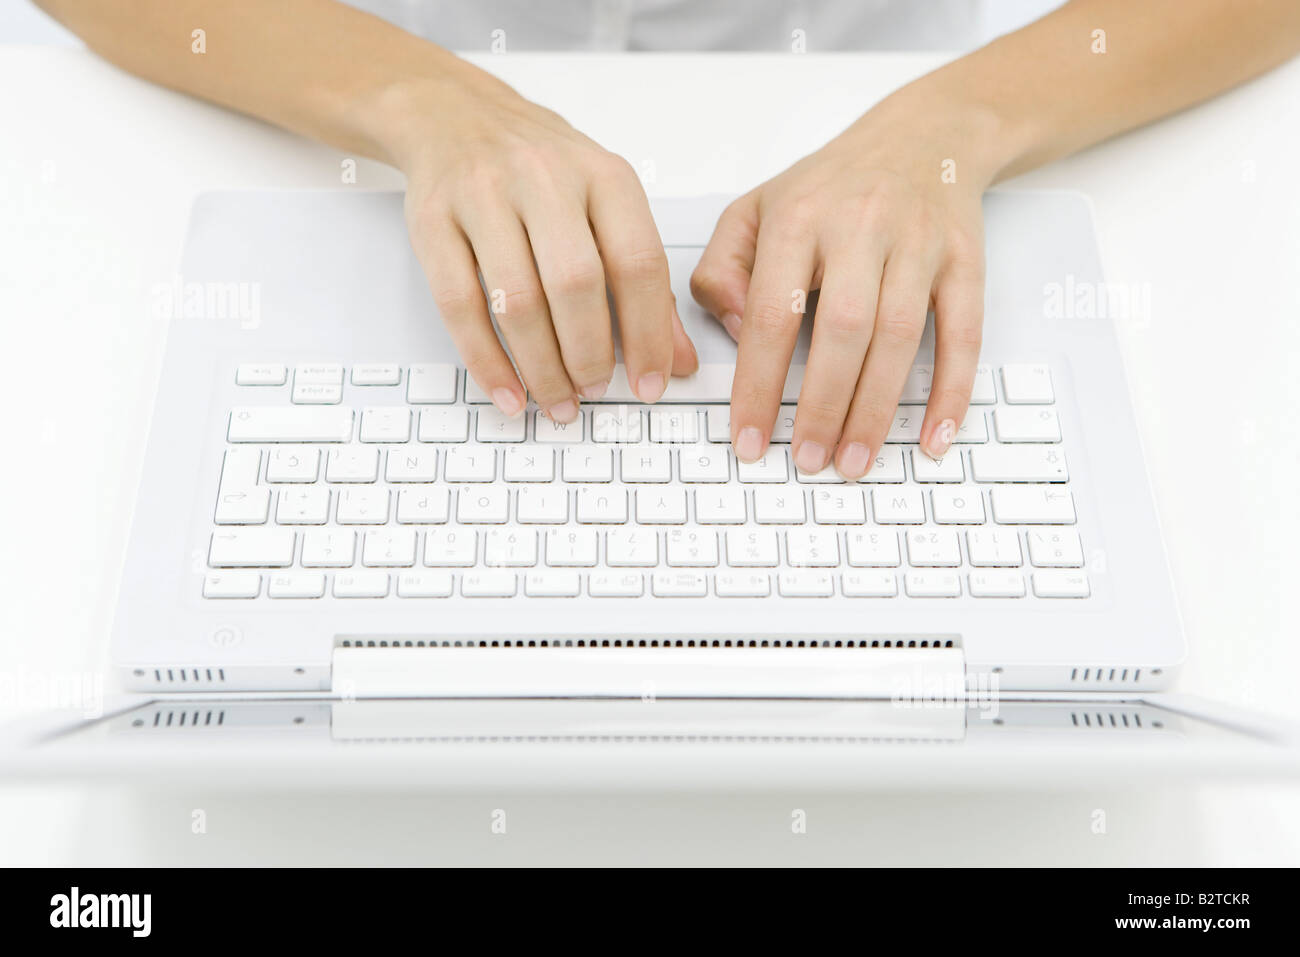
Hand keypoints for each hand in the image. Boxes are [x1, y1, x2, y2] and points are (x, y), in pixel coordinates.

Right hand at [389, 73, 696, 420]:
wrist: (457, 116)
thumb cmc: (543, 171)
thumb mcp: (607, 207)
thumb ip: (646, 284)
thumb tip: (678, 361)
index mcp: (604, 175)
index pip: (637, 262)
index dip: (648, 333)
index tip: (651, 382)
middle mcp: (545, 178)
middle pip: (575, 283)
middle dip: (590, 353)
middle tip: (595, 390)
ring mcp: (483, 196)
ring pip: (516, 300)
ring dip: (541, 366)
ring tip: (557, 399)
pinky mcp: (432, 220)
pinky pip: (459, 305)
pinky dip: (487, 361)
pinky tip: (508, 391)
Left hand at [690, 95, 992, 477]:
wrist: (922, 135)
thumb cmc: (829, 188)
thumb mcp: (753, 210)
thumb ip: (721, 270)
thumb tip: (736, 334)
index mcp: (797, 219)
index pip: (771, 314)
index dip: (758, 384)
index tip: (748, 438)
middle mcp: (860, 227)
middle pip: (842, 329)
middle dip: (822, 404)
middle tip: (808, 460)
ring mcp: (918, 243)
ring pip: (900, 336)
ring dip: (877, 409)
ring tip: (854, 461)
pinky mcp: (964, 260)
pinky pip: (964, 333)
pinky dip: (952, 391)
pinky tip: (935, 437)